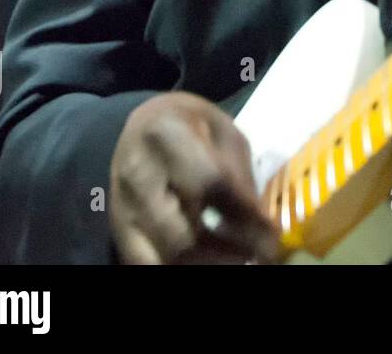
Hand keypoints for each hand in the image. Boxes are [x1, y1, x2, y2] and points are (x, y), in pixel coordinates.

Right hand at [110, 91, 279, 264]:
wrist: (142, 124)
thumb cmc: (192, 125)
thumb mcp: (226, 134)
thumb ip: (241, 177)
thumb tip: (263, 228)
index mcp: (167, 135)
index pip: (210, 184)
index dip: (245, 216)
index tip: (273, 237)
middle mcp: (136, 176)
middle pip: (181, 236)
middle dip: (226, 254)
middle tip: (257, 255)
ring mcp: (121, 208)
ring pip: (163, 258)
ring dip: (206, 264)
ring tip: (239, 259)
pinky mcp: (118, 231)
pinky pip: (146, 262)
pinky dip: (181, 266)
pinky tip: (211, 259)